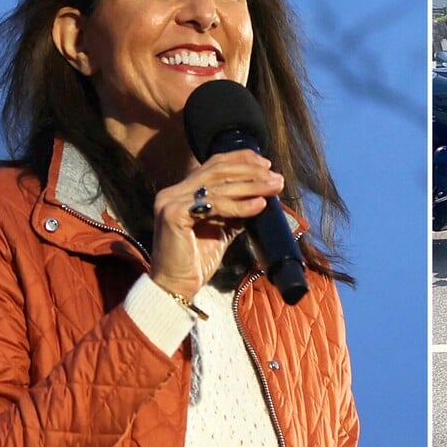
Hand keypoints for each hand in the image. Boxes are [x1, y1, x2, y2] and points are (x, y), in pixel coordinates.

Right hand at [150, 150, 283, 300]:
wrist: (177, 286)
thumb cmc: (197, 259)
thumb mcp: (222, 228)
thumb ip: (235, 210)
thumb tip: (261, 195)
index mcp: (182, 191)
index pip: (213, 164)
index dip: (241, 160)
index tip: (266, 164)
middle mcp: (173, 192)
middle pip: (217, 170)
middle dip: (250, 172)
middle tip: (276, 178)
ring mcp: (170, 201)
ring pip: (218, 187)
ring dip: (251, 186)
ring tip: (274, 188)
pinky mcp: (173, 215)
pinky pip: (213, 206)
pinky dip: (239, 206)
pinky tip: (259, 205)